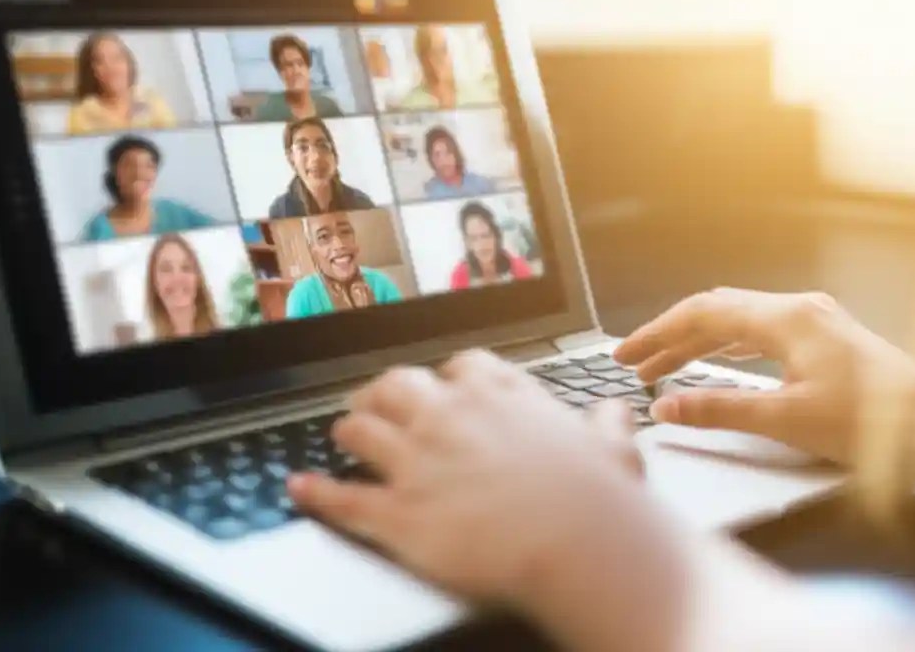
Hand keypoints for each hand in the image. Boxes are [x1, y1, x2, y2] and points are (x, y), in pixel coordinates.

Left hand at [289, 350, 691, 651]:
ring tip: (343, 434)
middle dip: (384, 394)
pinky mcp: (399, 513)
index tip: (446, 388)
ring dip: (349, 430)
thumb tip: (615, 412)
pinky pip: (343, 497)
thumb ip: (607, 425)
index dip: (448, 379)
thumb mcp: (614, 448)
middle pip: (397, 386)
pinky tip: (299, 488)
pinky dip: (316, 493)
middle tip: (378, 405)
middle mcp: (451, 418)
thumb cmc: (602, 501)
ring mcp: (419, 463)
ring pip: (362, 430)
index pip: (461, 367)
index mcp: (501, 398)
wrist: (582, 546)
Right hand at [614, 288, 914, 469]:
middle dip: (671, 337)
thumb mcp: (785, 419)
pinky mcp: (827, 340)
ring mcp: (816, 322)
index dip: (657, 335)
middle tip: (635, 364)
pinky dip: (728, 348)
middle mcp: (800, 310)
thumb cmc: (874, 424)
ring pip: (739, 323)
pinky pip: (761, 333)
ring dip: (698, 344)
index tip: (626, 356)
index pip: (703, 314)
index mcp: (787, 318)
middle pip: (717, 312)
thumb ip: (720, 410)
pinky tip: (716, 364)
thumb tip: (667, 408)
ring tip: (664, 369)